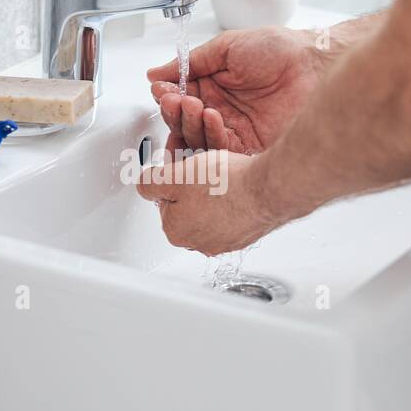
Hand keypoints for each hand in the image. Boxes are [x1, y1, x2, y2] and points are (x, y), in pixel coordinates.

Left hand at [136, 151, 285, 255]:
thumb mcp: (174, 175)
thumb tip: (143, 185)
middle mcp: (199, 243)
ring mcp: (225, 241)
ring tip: (223, 175)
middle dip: (192, 186)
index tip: (183, 167)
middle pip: (186, 207)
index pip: (164, 201)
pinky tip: (238, 185)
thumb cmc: (224, 184)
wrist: (266, 189)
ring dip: (213, 191)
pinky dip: (233, 199)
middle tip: (205, 169)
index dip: (173, 179)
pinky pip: (232, 213)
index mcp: (176, 231)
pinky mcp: (246, 234)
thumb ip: (150, 182)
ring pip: (210, 209)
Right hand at [147, 26, 327, 155]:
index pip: (180, 101)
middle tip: (175, 100)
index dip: (167, 97)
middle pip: (184, 125)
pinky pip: (220, 152)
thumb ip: (190, 63)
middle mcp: (222, 112)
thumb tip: (156, 73)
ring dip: (189, 125)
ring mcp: (235, 131)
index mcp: (214, 88)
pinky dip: (210, 137)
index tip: (162, 90)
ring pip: (198, 141)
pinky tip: (211, 117)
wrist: (313, 64)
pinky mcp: (250, 148)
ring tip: (193, 106)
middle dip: (174, 113)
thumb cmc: (280, 50)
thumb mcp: (226, 47)